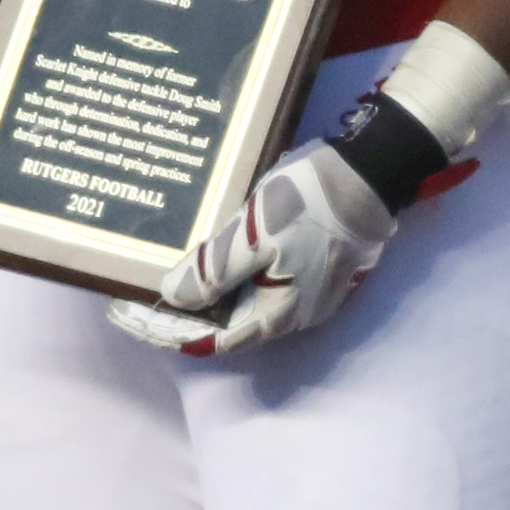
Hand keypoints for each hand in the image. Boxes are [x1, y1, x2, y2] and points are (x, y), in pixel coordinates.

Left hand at [106, 143, 403, 356]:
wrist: (373, 171)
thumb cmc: (310, 203)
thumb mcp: (252, 234)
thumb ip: (213, 272)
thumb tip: (173, 297)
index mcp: (279, 315)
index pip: (215, 338)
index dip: (173, 330)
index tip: (136, 316)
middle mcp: (297, 314)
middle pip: (233, 321)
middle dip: (193, 309)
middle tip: (150, 290)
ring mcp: (313, 291)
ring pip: (252, 299)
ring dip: (216, 289)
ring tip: (179, 269)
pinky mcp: (320, 266)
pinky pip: (269, 279)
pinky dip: (240, 273)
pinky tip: (222, 252)